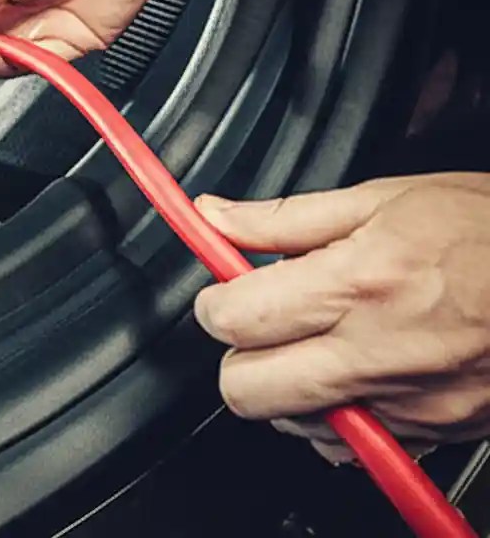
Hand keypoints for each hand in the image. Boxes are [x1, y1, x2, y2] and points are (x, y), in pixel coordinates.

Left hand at [193, 173, 489, 463]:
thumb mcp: (386, 198)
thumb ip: (284, 219)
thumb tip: (214, 216)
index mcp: (358, 283)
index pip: (232, 319)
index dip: (213, 304)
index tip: (224, 292)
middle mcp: (376, 351)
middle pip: (246, 389)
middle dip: (237, 356)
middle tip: (262, 324)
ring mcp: (406, 403)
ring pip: (292, 423)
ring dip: (287, 388)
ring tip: (323, 342)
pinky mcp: (433, 434)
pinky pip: (353, 447)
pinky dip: (340, 418)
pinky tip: (360, 375)